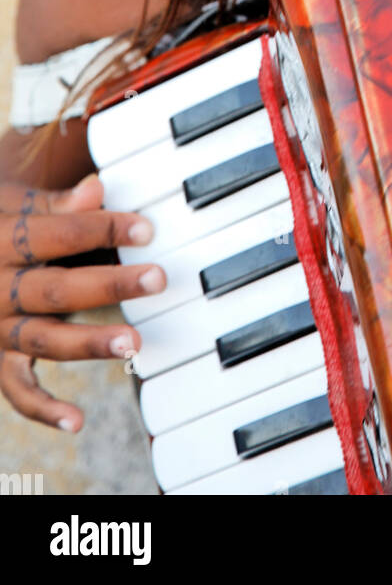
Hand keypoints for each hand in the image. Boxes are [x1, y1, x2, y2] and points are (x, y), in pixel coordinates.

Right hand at [0, 173, 165, 431]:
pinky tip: (77, 421)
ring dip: (89, 343)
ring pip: (44, 339)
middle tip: (157, 279)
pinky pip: (17, 390)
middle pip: (55, 289)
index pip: (56, 234)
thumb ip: (54, 205)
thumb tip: (97, 189)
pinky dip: (44, 409)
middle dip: (109, 286)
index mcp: (1, 241)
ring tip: (134, 343)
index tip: (147, 229)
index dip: (103, 229)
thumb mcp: (12, 206)